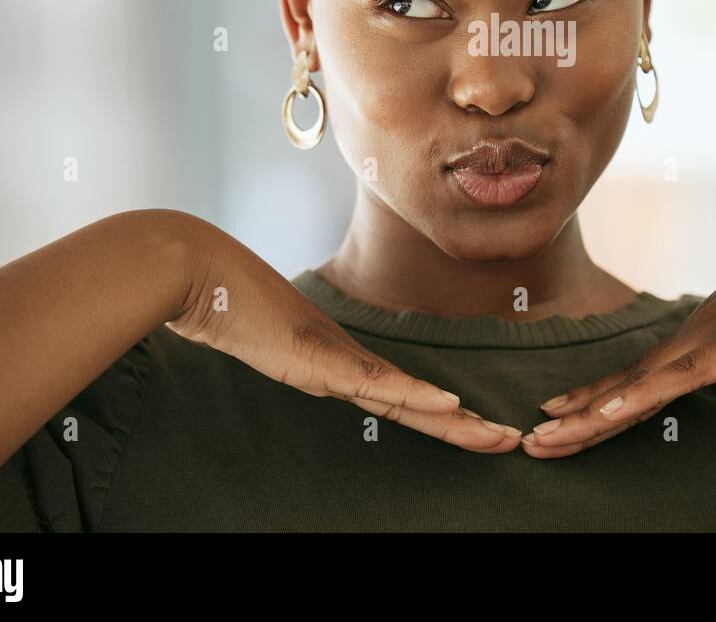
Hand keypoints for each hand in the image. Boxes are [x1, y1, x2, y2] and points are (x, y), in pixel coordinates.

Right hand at [163, 213, 523, 451]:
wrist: (201, 274)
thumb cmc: (230, 306)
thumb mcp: (270, 346)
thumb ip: (296, 357)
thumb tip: (313, 368)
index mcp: (339, 364)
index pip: (401, 398)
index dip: (441, 418)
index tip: (479, 430)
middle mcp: (346, 361)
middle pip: (418, 402)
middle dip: (467, 427)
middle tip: (514, 441)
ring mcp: (335, 358)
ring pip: (409, 397)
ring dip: (458, 421)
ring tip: (500, 437)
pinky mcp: (318, 357)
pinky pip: (374, 383)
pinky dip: (415, 395)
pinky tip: (449, 405)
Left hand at [520, 195, 715, 457]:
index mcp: (695, 341)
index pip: (634, 379)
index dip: (593, 400)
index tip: (555, 413)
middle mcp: (687, 341)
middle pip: (619, 389)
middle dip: (573, 417)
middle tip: (531, 440)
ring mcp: (702, 343)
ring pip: (631, 390)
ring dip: (586, 417)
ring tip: (545, 437)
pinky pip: (673, 382)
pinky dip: (634, 400)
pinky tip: (601, 415)